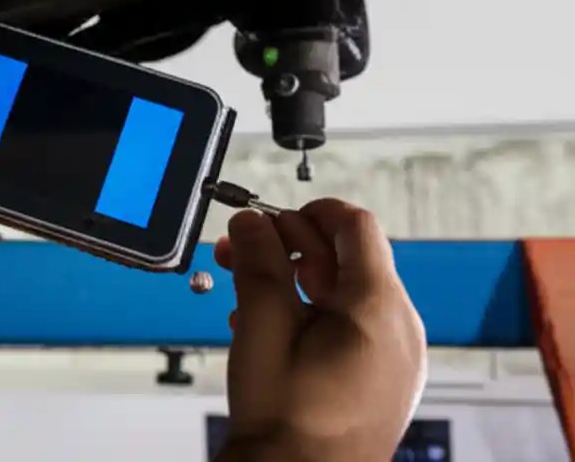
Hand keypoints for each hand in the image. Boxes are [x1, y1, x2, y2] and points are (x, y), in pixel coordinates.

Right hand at [214, 199, 426, 461]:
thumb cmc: (288, 426)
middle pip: (347, 256)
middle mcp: (399, 328)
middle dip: (289, 246)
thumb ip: (259, 265)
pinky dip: (311, 312)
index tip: (266, 219)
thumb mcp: (262, 328)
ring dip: (294, 280)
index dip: (306, 213)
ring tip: (245, 290)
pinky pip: (350, 326)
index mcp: (378, 308)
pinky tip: (268, 326)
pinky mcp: (382, 378)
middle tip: (240, 251)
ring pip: (345, 292)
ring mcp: (395, 356)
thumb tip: (252, 223)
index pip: (354, 225)